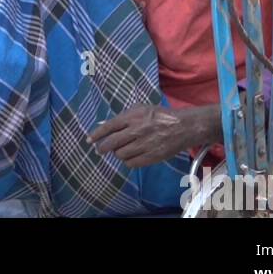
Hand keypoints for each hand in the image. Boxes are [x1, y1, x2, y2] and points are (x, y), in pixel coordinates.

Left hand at [87, 104, 210, 168]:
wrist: (183, 126)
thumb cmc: (159, 116)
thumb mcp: (141, 109)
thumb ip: (122, 117)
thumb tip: (102, 126)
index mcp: (133, 116)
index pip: (109, 127)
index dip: (96, 134)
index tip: (89, 140)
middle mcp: (137, 130)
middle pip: (112, 143)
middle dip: (103, 148)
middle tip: (100, 149)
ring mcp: (145, 144)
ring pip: (120, 154)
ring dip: (118, 153)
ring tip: (121, 150)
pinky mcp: (152, 156)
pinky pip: (131, 163)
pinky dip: (128, 161)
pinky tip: (131, 156)